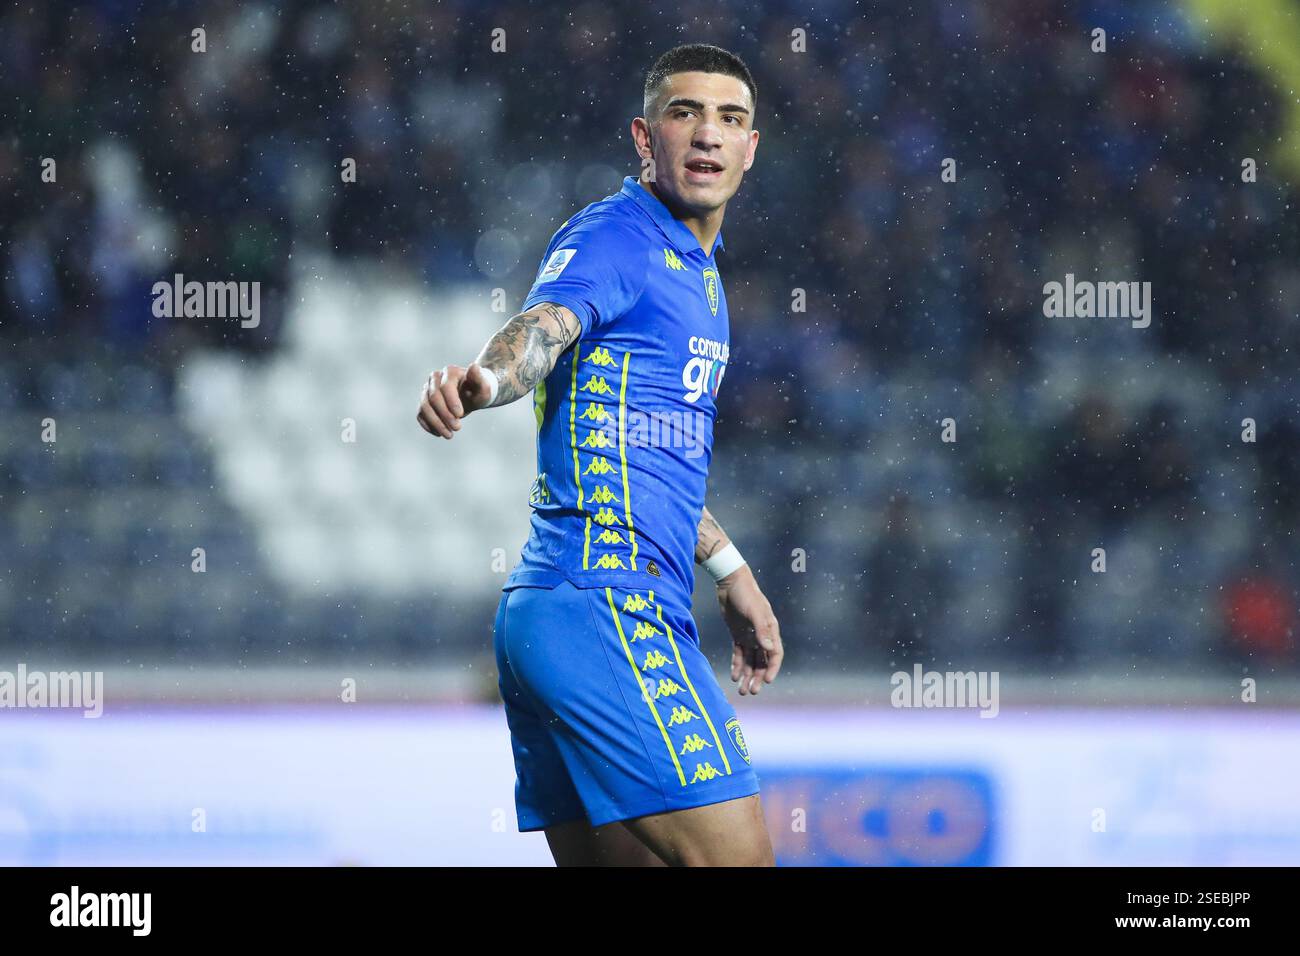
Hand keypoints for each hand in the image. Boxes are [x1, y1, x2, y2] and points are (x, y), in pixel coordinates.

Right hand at [417, 362, 493, 438]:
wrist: (471, 396)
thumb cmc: (478, 391)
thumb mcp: (483, 387)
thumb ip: (479, 378)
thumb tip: (474, 366)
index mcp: (449, 372)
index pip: (445, 386)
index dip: (451, 401)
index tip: (460, 415)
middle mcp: (435, 378)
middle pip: (433, 397)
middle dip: (445, 415)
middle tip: (457, 428)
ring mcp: (427, 390)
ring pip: (424, 406)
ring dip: (436, 423)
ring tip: (449, 435)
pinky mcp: (424, 402)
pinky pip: (420, 414)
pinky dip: (428, 425)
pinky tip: (439, 433)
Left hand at [716, 565, 783, 694]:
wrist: (731, 583)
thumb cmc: (746, 594)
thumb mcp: (754, 611)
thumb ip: (761, 629)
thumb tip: (768, 647)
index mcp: (771, 630)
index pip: (775, 654)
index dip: (771, 668)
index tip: (767, 681)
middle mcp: (762, 635)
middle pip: (762, 661)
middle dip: (758, 677)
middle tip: (751, 691)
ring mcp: (750, 636)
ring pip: (751, 661)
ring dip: (747, 675)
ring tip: (742, 690)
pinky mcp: (738, 634)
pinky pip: (739, 654)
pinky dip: (737, 666)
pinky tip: (734, 677)